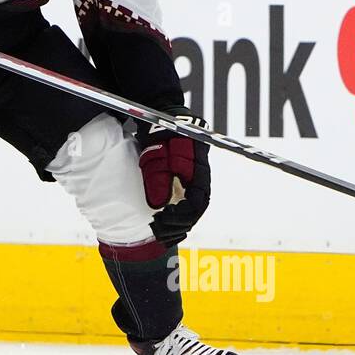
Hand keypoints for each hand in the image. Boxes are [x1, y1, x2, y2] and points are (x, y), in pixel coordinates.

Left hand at [139, 106, 210, 245]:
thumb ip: (159, 178)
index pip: (197, 204)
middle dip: (176, 226)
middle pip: (194, 214)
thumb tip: (159, 206)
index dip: (181, 216)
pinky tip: (163, 231)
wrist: (166, 121)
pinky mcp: (183, 188)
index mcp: (198, 174)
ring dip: (175, 228)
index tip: (161, 218)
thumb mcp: (160, 154)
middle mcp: (199, 183)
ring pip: (190, 215)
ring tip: (157, 233)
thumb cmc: (164, 134)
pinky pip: (184, 211)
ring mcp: (192, 186)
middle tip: (156, 229)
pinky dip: (174, 224)